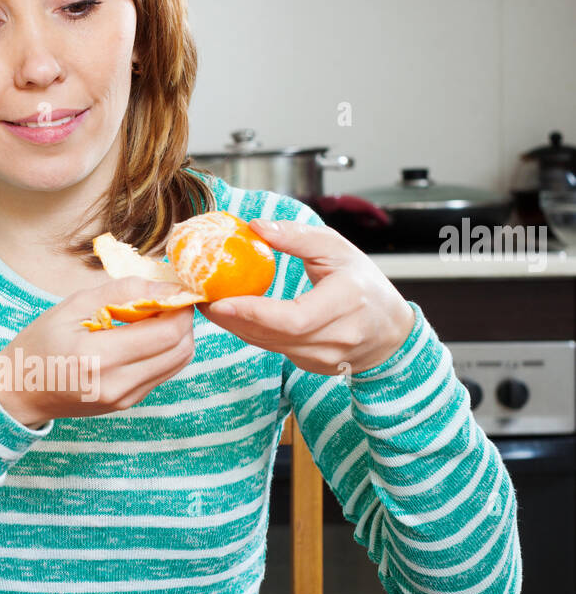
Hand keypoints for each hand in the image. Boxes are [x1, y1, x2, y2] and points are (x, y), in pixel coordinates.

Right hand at [0, 277, 196, 427]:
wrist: (20, 391)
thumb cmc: (40, 344)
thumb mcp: (73, 306)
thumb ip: (121, 292)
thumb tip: (165, 285)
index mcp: (98, 357)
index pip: (167, 332)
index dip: (181, 306)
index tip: (175, 287)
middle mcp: (117, 384)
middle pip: (181, 349)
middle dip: (184, 319)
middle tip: (169, 298)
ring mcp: (126, 398)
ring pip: (178, 363)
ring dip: (178, 335)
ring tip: (157, 315)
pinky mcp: (129, 403)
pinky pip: (164, 373)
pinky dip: (165, 351)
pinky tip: (146, 336)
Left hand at [197, 218, 415, 375]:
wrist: (390, 332)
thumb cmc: (364, 284)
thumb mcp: (337, 249)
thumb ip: (297, 237)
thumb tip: (256, 227)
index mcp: (346, 303)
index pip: (294, 318)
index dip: (254, 312)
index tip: (221, 301)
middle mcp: (336, 337)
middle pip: (274, 335)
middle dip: (233, 319)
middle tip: (203, 299)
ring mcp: (324, 357)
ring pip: (269, 345)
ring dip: (237, 327)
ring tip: (212, 306)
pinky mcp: (312, 366)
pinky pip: (274, 349)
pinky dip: (251, 333)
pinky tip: (234, 318)